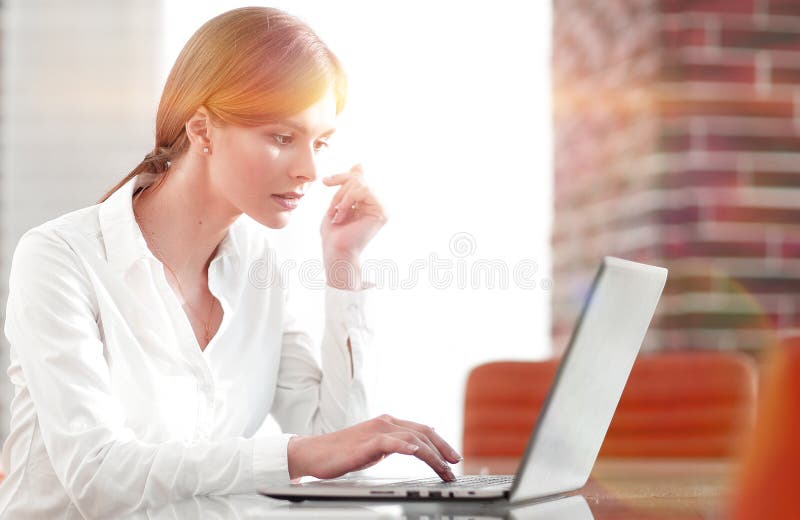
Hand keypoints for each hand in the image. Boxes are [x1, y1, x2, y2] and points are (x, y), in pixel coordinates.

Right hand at [287, 415, 461, 481]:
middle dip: (442, 449)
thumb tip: (415, 447)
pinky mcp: (366, 443)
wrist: (314, 453)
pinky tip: (416, 453)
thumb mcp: (374, 447)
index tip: (453, 458)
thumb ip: (394, 444)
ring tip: (443, 468)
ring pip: (412, 439)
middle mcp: (385, 423)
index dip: (440, 443)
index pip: (421, 431)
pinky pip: (390, 442)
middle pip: (422, 433)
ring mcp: (376, 431)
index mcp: (388, 424)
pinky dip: (405, 446)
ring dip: (432, 454)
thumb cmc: (341, 452)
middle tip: (455, 466)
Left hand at [320, 163, 387, 261]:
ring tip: (336, 213)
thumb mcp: (338, 202)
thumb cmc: (334, 233)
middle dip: (340, 189)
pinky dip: (347, 201)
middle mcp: (378, 204)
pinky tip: (341, 216)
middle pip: (360, 178)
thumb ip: (350, 184)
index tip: (325, 182)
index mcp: (369, 201)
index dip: (342, 176)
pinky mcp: (382, 212)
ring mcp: (382, 208)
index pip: (359, 178)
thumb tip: (360, 163)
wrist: (335, 251)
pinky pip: (364, 191)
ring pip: (361, 184)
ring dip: (342, 197)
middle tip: (331, 207)